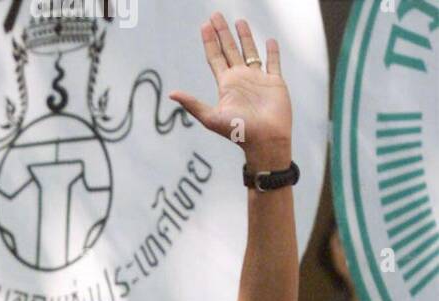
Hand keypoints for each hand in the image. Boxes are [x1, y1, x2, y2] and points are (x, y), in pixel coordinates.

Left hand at [170, 13, 291, 169]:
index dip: (209, 41)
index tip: (204, 24)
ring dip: (245, 37)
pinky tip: (270, 41)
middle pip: (229, 49)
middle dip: (222, 32)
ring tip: (239, 21)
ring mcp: (257, 79)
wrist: (265, 140)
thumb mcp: (211, 117)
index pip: (215, 57)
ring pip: (250, 52)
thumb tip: (171, 94)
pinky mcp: (275, 82)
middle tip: (216, 14)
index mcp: (225, 84)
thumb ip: (193, 104)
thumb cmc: (238, 132)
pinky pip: (273, 62)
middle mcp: (240, 79)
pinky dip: (272, 52)